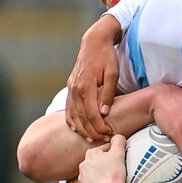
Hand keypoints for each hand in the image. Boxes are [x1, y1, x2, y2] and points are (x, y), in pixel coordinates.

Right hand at [66, 16, 120, 140]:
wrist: (94, 42)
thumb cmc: (106, 57)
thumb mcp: (113, 74)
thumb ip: (108, 94)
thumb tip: (104, 113)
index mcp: (86, 86)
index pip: (92, 115)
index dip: (101, 127)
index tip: (110, 134)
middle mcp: (75, 89)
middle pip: (82, 118)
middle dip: (93, 132)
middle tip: (103, 140)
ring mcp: (71, 89)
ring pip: (74, 115)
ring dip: (82, 129)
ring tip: (92, 138)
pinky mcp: (70, 88)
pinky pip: (68, 108)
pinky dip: (71, 120)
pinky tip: (76, 129)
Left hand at [77, 136, 129, 182]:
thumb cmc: (113, 176)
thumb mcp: (118, 153)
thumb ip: (118, 140)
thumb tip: (118, 137)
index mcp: (90, 154)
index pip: (105, 149)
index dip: (115, 154)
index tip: (120, 160)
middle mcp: (83, 165)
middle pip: (99, 162)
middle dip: (107, 165)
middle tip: (117, 171)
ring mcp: (83, 179)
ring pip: (95, 174)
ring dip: (103, 176)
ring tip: (112, 181)